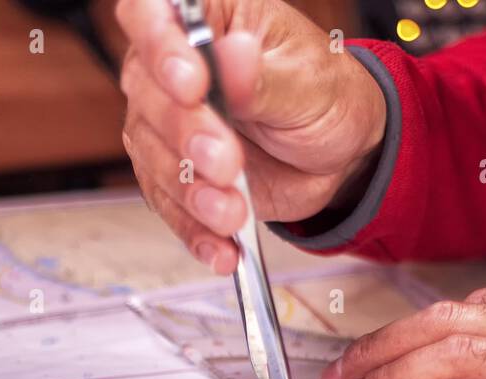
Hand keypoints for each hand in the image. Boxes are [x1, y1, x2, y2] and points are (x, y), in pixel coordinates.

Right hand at [115, 0, 385, 273]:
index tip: (192, 83)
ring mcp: (168, 125)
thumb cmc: (325, 97)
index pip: (152, 15)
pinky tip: (220, 248)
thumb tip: (233, 59)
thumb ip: (264, 78)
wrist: (339, 155)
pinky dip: (195, 232)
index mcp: (207, 21)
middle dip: (186, 135)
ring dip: (191, 192)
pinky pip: (170, 208)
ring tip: (233, 210)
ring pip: (152, 157)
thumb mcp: (309, 81)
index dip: (160, 46)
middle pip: (147, 94)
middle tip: (227, 161)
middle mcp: (173, 69)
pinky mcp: (175, 176)